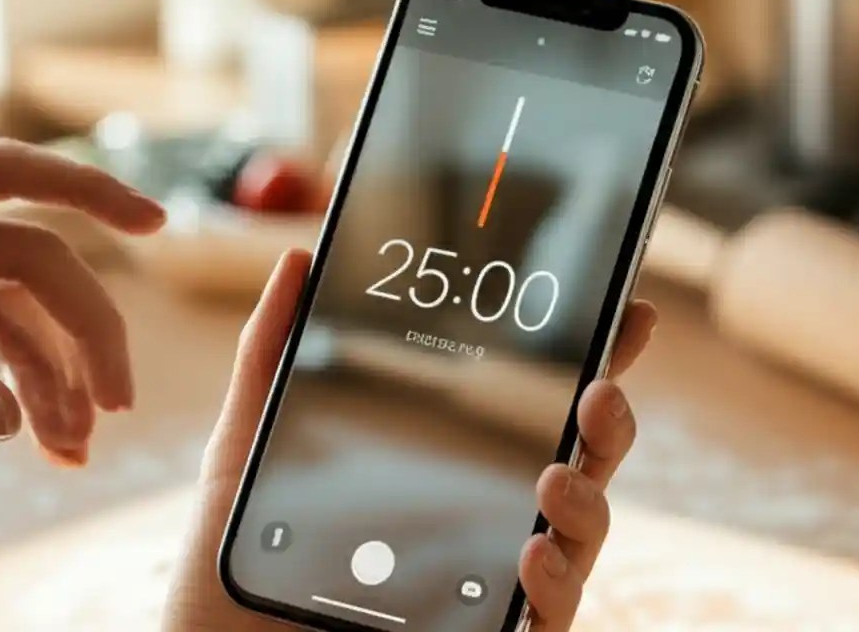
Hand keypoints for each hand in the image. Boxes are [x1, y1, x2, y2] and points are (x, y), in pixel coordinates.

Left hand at [0, 139, 164, 478]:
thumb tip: (11, 416)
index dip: (78, 184)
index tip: (152, 221)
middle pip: (27, 257)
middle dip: (84, 329)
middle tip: (119, 404)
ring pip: (16, 303)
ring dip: (57, 371)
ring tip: (73, 450)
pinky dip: (24, 381)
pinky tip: (43, 436)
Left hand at [164, 250, 654, 631]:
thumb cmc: (236, 560)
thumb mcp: (250, 447)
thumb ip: (271, 356)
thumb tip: (298, 262)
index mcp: (450, 466)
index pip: (533, 407)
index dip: (587, 359)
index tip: (622, 310)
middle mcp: (484, 519)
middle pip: (579, 463)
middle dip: (608, 421)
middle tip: (598, 387)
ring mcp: (490, 584)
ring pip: (581, 538)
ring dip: (586, 500)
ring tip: (553, 476)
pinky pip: (549, 616)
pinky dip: (554, 583)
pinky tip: (529, 554)